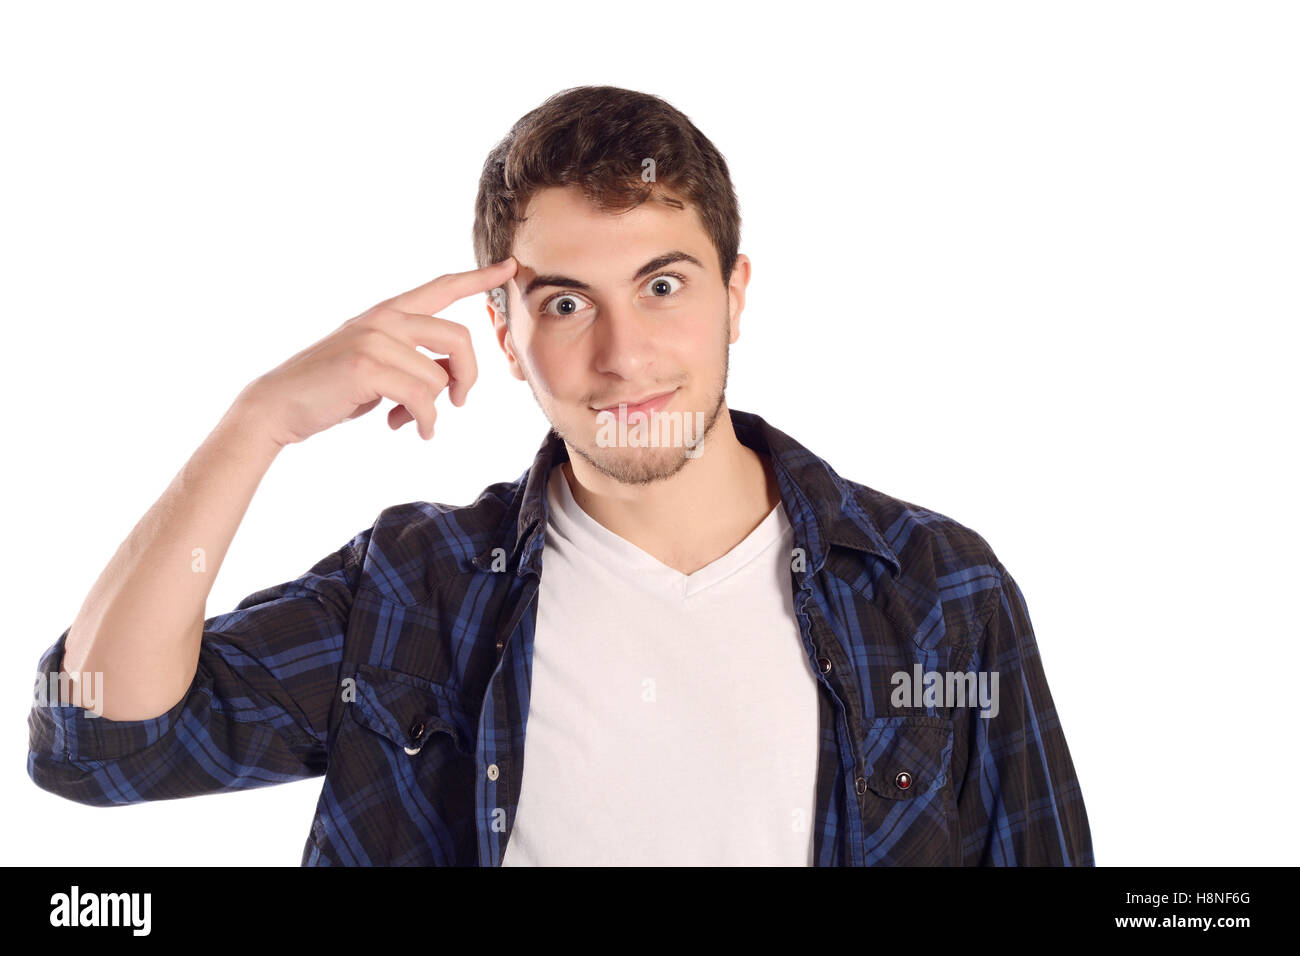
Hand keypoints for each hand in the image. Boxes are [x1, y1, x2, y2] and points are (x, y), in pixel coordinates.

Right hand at [235, 258, 515, 446]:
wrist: (278, 405)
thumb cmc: (330, 389)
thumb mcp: (375, 365)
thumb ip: (412, 360)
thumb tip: (450, 379)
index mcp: (386, 313)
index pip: (440, 288)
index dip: (477, 278)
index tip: (510, 267)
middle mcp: (383, 319)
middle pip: (459, 337)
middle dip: (469, 375)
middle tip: (460, 402)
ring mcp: (374, 340)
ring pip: (440, 377)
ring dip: (434, 409)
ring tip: (411, 421)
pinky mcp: (368, 367)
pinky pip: (424, 399)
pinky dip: (427, 422)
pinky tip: (415, 431)